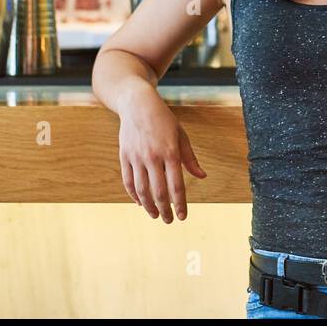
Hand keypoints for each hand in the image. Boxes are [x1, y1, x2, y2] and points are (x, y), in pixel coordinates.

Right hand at [116, 87, 206, 221]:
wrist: (138, 104)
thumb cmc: (164, 120)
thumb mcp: (181, 135)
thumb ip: (190, 158)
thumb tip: (202, 176)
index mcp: (170, 152)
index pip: (176, 185)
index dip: (180, 204)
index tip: (182, 217)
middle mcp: (153, 157)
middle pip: (158, 192)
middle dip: (165, 210)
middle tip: (169, 221)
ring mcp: (137, 157)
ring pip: (142, 190)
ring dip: (148, 206)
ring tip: (155, 215)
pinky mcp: (124, 156)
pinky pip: (128, 181)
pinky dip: (134, 195)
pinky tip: (140, 203)